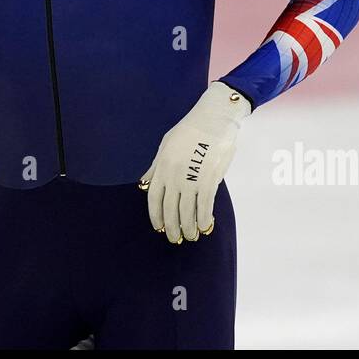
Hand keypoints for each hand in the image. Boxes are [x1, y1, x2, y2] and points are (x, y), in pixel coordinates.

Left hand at [139, 82, 250, 243]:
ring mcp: (191, 179)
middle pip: (170, 209)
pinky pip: (204, 205)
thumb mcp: (165, 145)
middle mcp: (173, 176)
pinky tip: (205, 226)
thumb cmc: (189, 130)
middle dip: (172, 228)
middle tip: (175, 239)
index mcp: (161, 167)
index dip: (156, 216)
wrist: (213, 119)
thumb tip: (145, 182)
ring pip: (187, 212)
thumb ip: (156, 166)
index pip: (154, 199)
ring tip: (191, 236)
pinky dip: (204, 218)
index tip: (159, 227)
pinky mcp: (208, 180)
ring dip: (189, 227)